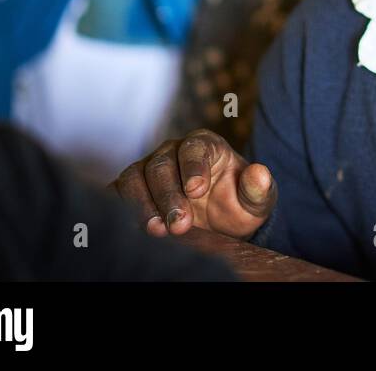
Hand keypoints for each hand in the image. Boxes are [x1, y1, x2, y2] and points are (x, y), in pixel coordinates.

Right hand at [111, 129, 275, 239]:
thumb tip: (260, 174)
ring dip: (141, 204)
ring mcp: (147, 169)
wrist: (217, 224)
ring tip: (155, 230)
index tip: (197, 191)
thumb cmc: (237, 206)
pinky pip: (114, 194)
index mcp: (204, 145)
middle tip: (179, 225)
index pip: (194, 148)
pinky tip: (127, 228)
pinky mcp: (129, 190)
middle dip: (169, 196)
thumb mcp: (256, 202)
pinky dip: (117, 209)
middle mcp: (171, 152)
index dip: (193, 167)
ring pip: (133, 178)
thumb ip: (258, 189)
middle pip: (162, 166)